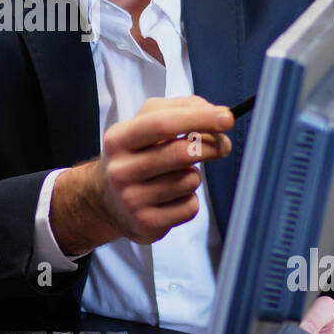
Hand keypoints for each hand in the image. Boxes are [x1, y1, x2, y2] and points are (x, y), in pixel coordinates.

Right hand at [51, 96, 233, 252]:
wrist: (106, 201)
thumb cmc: (135, 155)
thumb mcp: (146, 123)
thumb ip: (180, 109)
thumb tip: (216, 114)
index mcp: (119, 139)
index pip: (163, 124)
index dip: (199, 118)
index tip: (227, 116)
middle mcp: (121, 170)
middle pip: (181, 153)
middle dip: (211, 146)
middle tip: (222, 145)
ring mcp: (132, 200)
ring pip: (189, 181)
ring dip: (194, 176)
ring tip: (176, 176)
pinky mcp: (146, 224)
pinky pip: (189, 207)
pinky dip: (190, 200)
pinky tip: (172, 198)